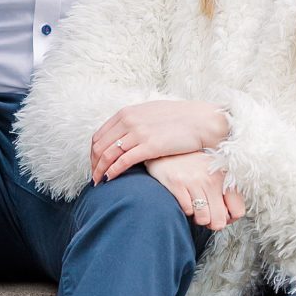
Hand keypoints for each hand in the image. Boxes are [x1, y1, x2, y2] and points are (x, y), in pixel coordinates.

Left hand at [90, 100, 229, 183]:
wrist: (202, 120)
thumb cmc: (179, 119)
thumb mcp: (150, 113)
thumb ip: (134, 121)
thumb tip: (124, 133)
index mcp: (127, 113)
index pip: (99, 135)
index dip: (93, 152)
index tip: (94, 164)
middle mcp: (129, 121)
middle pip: (100, 146)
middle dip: (93, 164)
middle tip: (94, 177)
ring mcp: (138, 133)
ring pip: (108, 155)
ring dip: (100, 170)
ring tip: (99, 183)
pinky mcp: (149, 146)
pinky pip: (123, 162)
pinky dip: (113, 172)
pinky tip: (110, 179)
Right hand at [145, 152, 246, 230]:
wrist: (167, 151)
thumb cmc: (193, 165)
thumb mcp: (214, 173)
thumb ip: (225, 191)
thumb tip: (228, 217)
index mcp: (225, 176)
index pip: (238, 211)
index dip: (229, 218)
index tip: (222, 215)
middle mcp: (212, 178)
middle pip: (220, 220)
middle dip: (212, 223)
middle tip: (207, 216)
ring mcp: (194, 181)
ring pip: (204, 219)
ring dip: (198, 218)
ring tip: (196, 208)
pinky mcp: (178, 183)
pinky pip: (187, 211)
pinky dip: (186, 210)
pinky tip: (185, 199)